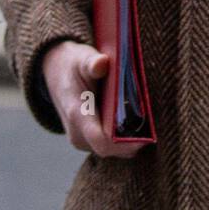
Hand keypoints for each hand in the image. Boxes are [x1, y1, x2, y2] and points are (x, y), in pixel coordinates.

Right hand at [41, 40, 146, 158]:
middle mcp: (78, 134)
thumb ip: (92, 62)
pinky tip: (135, 124)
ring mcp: (82, 140)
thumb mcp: (81, 58)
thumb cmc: (72, 65)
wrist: (55, 73)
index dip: (126, 143)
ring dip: (128, 141)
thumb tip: (102, 63)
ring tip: (146, 123)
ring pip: (112, 150)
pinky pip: (109, 146)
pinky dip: (123, 139)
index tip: (147, 134)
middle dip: (132, 141)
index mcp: (77, 115)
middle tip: (153, 126)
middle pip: (111, 149)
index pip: (102, 142)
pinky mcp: (87, 141)